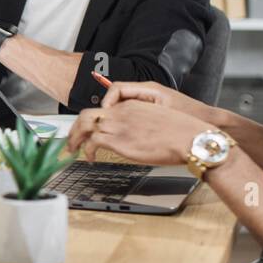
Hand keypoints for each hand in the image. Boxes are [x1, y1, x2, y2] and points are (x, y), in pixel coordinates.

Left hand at [69, 99, 214, 165]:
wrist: (190, 138)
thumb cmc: (182, 133)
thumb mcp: (159, 121)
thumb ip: (143, 124)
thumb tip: (137, 136)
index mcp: (133, 104)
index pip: (104, 108)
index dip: (93, 119)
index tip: (89, 129)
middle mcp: (122, 112)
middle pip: (87, 115)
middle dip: (75, 128)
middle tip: (71, 139)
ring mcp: (118, 125)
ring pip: (85, 127)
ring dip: (75, 139)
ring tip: (72, 150)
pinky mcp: (118, 140)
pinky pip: (93, 142)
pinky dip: (87, 150)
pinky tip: (89, 157)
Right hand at [99, 79, 218, 122]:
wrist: (206, 126)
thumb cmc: (191, 117)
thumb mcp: (163, 113)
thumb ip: (137, 111)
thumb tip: (115, 112)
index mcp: (149, 89)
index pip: (117, 88)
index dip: (107, 102)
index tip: (105, 115)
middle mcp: (147, 93)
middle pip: (117, 97)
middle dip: (109, 111)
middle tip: (104, 126)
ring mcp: (149, 102)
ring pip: (124, 107)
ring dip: (117, 117)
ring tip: (114, 130)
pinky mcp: (152, 112)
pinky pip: (132, 114)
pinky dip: (127, 122)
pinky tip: (127, 133)